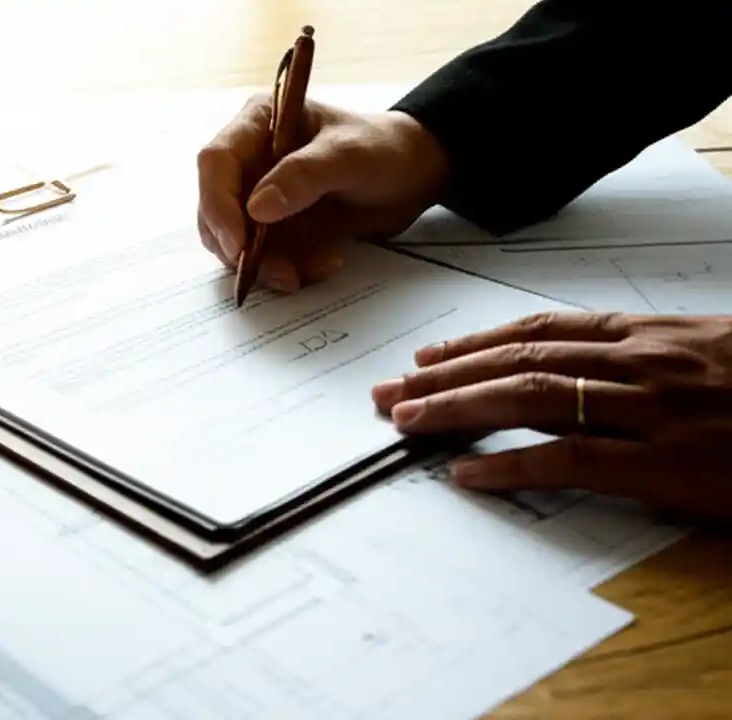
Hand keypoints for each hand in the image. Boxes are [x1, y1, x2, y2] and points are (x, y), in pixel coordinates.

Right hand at [196, 93, 449, 290]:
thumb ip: (304, 176)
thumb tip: (256, 209)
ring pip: (233, 239)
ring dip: (266, 264)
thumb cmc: (383, 151)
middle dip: (240, 247)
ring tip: (311, 269)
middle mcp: (249, 158)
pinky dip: (287, 268)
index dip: (217, 204)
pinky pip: (262, 256)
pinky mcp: (272, 225)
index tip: (238, 244)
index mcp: (259, 123)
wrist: (412, 177)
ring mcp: (258, 194)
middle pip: (216, 208)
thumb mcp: (350, 157)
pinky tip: (324, 262)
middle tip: (279, 272)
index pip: (216, 162)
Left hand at [371, 311, 731, 520]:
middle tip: (389, 391)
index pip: (540, 329)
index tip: (427, 356)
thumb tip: (588, 368)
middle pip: (520, 357)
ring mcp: (654, 408)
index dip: (475, 342)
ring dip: (458, 408)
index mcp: (652, 334)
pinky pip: (571, 458)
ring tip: (405, 421)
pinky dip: (511, 463)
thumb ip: (648, 359)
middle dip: (445, 374)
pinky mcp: (669, 463)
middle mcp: (643, 361)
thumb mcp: (712, 355)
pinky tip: (467, 471)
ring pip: (531, 397)